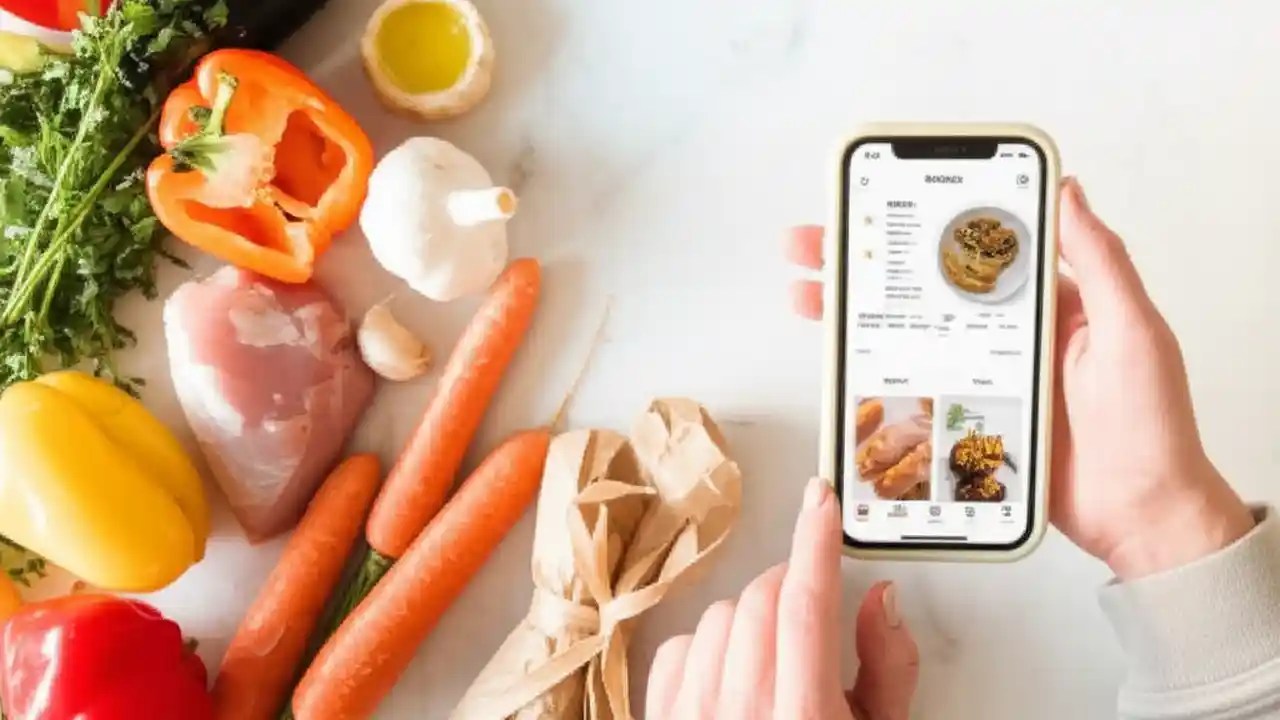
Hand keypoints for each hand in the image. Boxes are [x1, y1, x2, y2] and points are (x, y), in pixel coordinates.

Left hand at [645, 478, 918, 719]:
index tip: (821, 499)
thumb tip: (879, 600)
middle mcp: (741, 715)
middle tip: (812, 606)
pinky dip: (706, 645)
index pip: (805, 603)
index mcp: (804, 717)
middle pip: (761, 601)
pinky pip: (678, 648)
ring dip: (750, 617)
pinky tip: (731, 672)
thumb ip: (889, 668)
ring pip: (719, 617)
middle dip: (791, 584)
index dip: (815, 540)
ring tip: (776, 659)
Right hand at [787, 179, 1254, 579]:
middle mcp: (1010, 336)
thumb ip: (1100, 263)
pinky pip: (916, 392)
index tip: (881, 204)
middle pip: (926, 289)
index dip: (925, 225)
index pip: (976, 250)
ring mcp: (986, 379)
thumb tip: (1069, 193)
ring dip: (858, 315)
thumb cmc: (1150, 425)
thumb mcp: (1132, 330)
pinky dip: (876, 376)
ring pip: (910, 336)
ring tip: (812, 295)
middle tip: (817, 246)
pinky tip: (845, 363)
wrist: (1141, 515)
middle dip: (867, 264)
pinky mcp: (970, 422)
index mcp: (1048, 304)